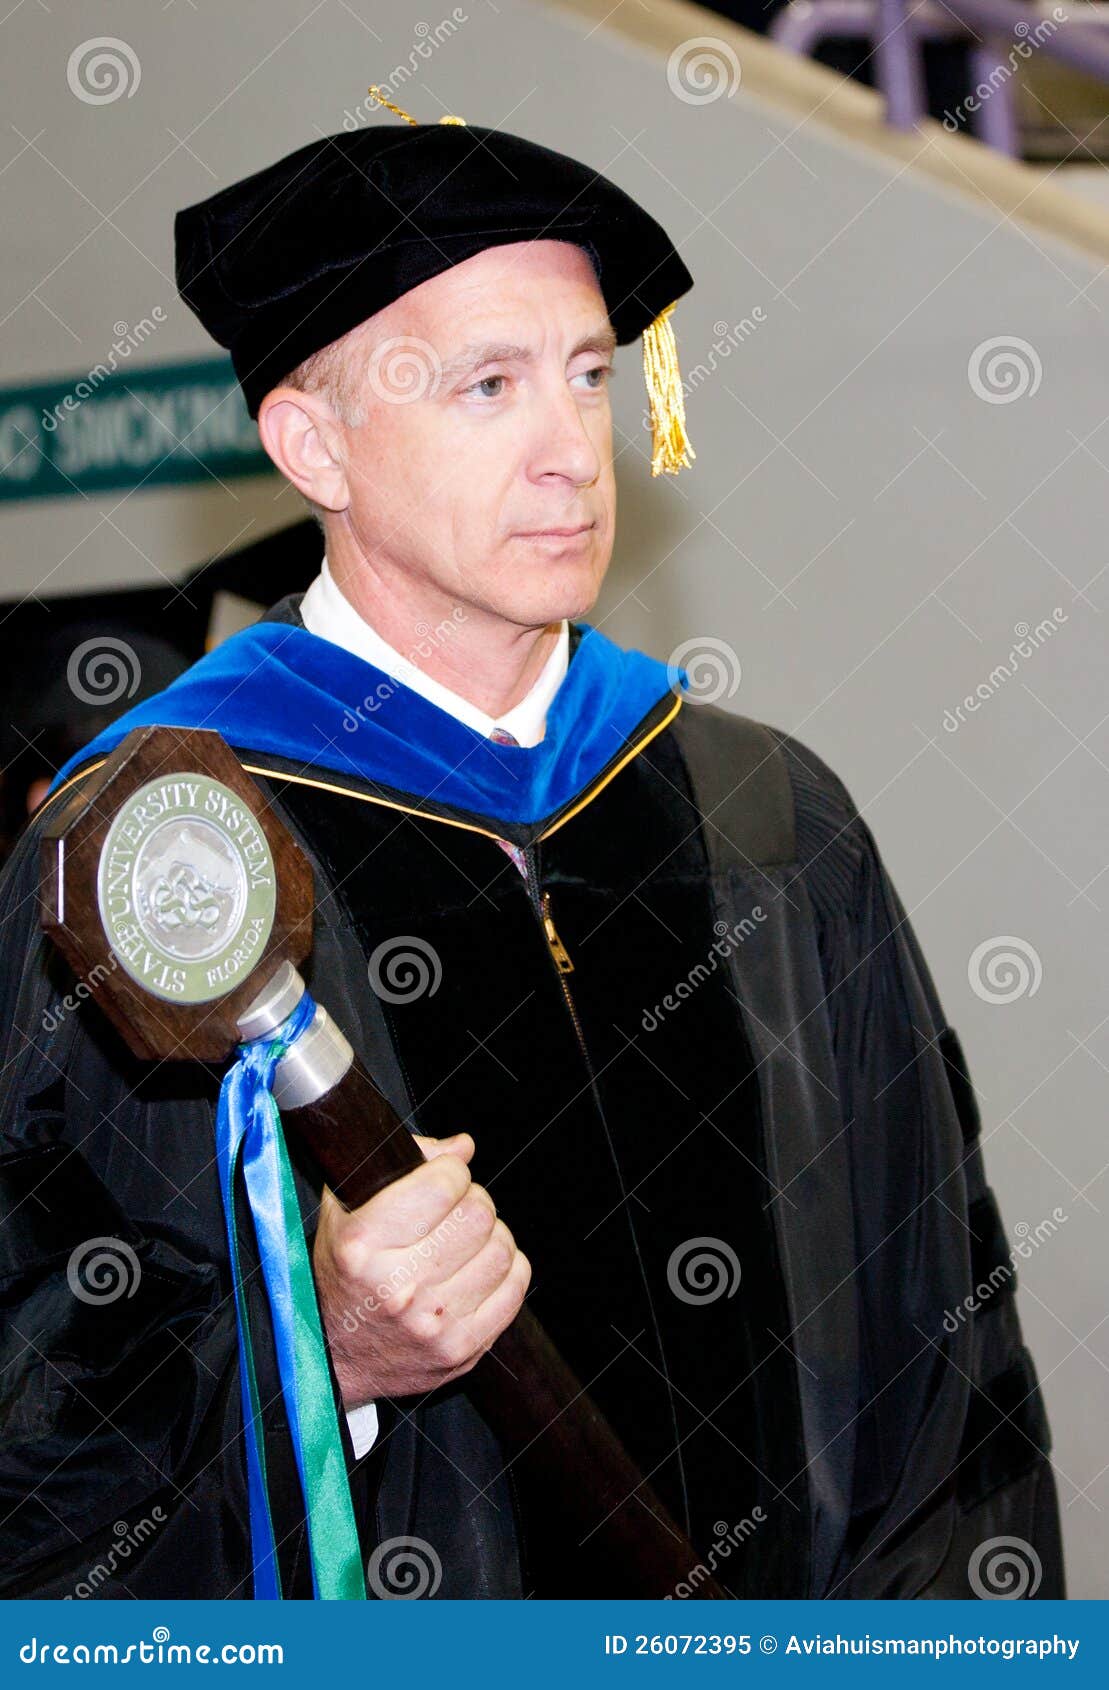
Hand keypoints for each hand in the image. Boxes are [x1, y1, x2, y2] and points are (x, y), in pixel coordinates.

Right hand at [313, 1131, 530, 1406]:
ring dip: (492, 1234)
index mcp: (363, 1245)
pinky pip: (514, 1287)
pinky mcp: (461, 1349)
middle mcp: (398, 1287)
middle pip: (478, 1214)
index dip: (450, 1171)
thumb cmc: (342, 1274)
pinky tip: (480, 1267)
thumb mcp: (346, 1209)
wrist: (332, 1355)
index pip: (441, 1185)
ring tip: (468, 1239)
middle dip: (473, 1199)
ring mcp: (433, 1323)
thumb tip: (462, 1147)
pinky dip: (507, 1268)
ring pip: (502, 1248)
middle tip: (457, 1207)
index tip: (443, 1176)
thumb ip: (399, 1164)